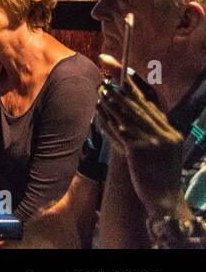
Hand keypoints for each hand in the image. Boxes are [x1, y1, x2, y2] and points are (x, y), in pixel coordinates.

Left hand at [95, 58, 184, 211]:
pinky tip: (100, 112)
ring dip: (112, 102)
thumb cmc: (157, 176)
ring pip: (128, 115)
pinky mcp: (139, 149)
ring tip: (101, 91)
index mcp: (172, 133)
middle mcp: (166, 134)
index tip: (122, 70)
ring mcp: (154, 141)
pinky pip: (120, 130)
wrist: (165, 200)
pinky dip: (108, 120)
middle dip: (121, 88)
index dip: (135, 86)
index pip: (151, 104)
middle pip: (139, 105)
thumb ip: (146, 132)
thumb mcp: (159, 151)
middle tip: (106, 77)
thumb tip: (125, 114)